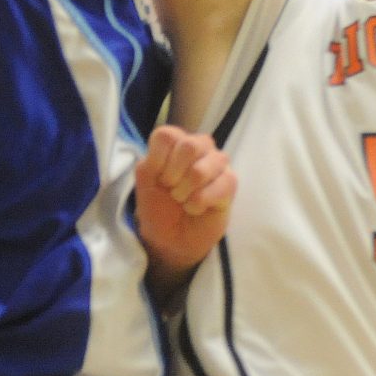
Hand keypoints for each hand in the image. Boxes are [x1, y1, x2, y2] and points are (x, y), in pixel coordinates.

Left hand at [135, 125, 235, 293]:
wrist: (171, 240)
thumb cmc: (158, 207)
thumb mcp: (145, 181)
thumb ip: (151, 160)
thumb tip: (169, 152)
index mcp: (176, 141)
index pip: (167, 135)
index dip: (159, 160)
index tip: (158, 178)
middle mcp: (199, 146)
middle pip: (189, 146)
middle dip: (173, 176)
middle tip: (172, 191)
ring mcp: (217, 163)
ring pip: (202, 169)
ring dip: (186, 192)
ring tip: (183, 201)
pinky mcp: (230, 183)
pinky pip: (219, 186)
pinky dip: (200, 203)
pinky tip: (195, 208)